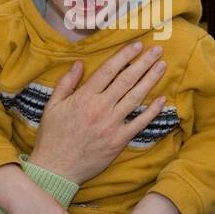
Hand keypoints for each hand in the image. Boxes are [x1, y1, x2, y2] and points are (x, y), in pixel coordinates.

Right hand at [27, 41, 168, 185]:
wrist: (56, 168)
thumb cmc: (52, 137)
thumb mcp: (52, 106)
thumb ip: (66, 83)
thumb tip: (79, 63)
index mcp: (84, 97)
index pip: (108, 70)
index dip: (124, 55)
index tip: (137, 44)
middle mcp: (100, 108)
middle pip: (126, 80)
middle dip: (143, 63)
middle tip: (157, 50)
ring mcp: (111, 125)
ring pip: (135, 98)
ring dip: (150, 80)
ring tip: (162, 66)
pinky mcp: (118, 141)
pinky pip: (139, 123)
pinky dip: (152, 112)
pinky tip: (162, 100)